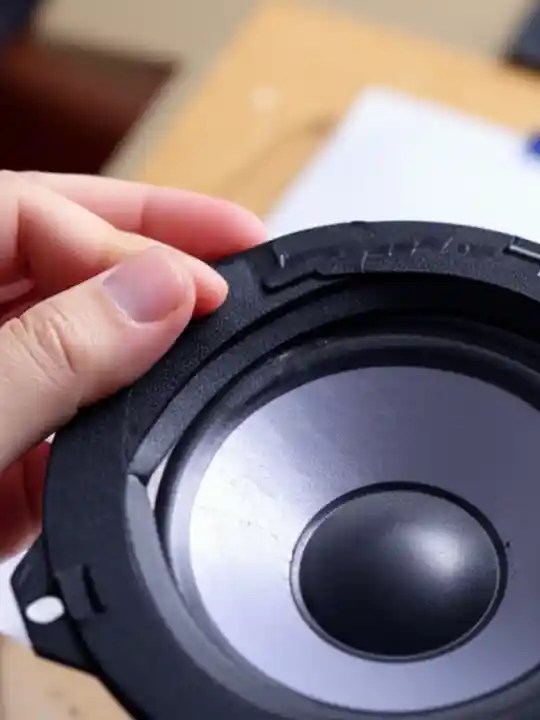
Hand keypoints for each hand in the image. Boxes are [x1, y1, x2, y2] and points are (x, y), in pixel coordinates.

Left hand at [0, 172, 264, 558]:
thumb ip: (50, 355)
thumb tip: (160, 294)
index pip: (25, 210)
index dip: (126, 233)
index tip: (205, 287)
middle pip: (60, 260)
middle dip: (158, 251)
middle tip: (247, 248)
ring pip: (76, 346)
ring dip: (153, 342)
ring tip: (231, 320)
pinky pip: (73, 435)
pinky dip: (127, 434)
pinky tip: (176, 424)